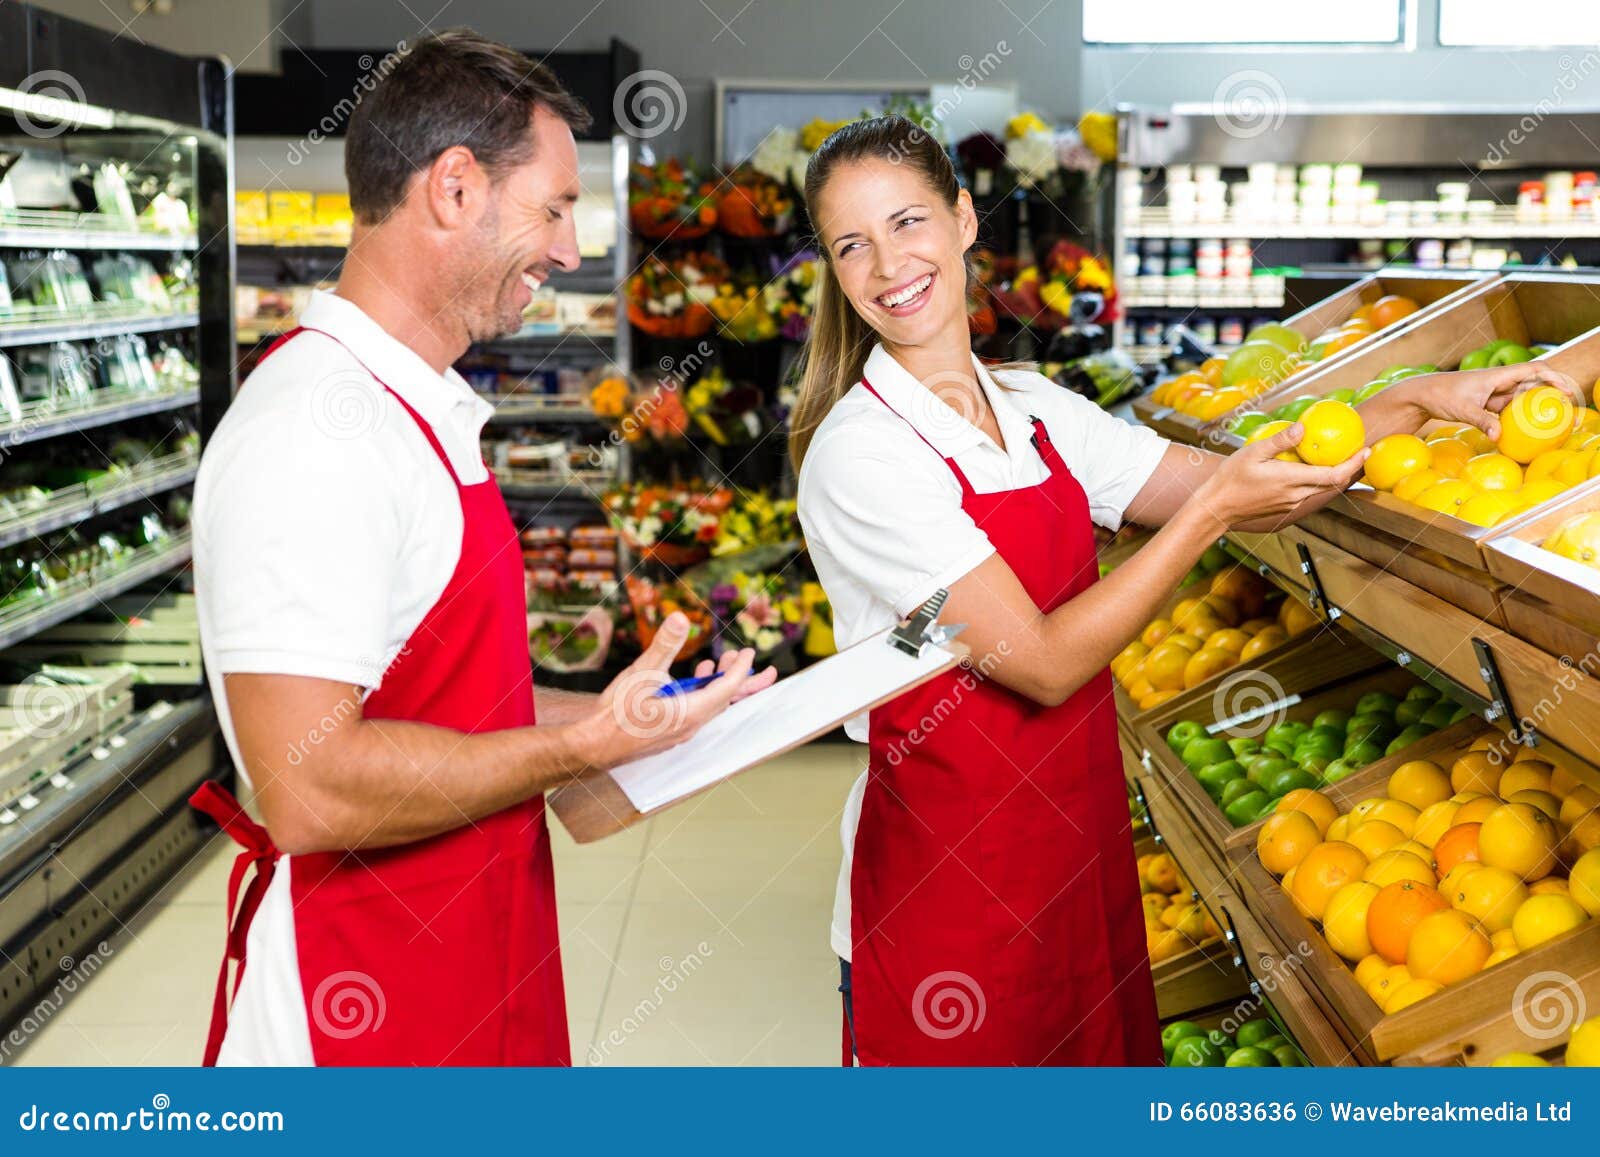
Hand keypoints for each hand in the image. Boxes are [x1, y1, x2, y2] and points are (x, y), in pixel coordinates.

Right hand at [583, 612, 773, 767]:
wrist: (592, 748)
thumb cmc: (614, 715)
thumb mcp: (640, 674)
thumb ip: (664, 646)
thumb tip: (680, 618)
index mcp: (689, 713)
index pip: (727, 689)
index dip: (740, 670)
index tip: (748, 654)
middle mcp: (690, 726)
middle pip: (726, 701)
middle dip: (743, 681)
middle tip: (761, 668)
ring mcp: (679, 732)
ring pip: (709, 707)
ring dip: (718, 686)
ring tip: (717, 665)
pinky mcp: (668, 734)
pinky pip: (695, 713)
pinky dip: (700, 695)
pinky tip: (689, 680)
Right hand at [1195, 423, 1368, 530]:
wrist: (1217, 508)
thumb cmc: (1230, 479)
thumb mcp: (1253, 452)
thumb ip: (1280, 440)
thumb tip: (1303, 427)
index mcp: (1291, 480)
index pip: (1334, 475)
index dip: (1353, 464)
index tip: (1365, 450)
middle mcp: (1296, 495)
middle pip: (1335, 485)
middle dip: (1351, 469)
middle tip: (1359, 452)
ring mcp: (1291, 504)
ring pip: (1323, 491)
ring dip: (1336, 477)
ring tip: (1341, 461)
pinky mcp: (1285, 509)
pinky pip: (1310, 496)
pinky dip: (1320, 484)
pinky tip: (1315, 474)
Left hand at [1397, 361, 1582, 441]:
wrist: (1421, 394)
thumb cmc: (1440, 396)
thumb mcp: (1462, 409)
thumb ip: (1482, 421)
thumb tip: (1499, 438)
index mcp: (1498, 375)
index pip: (1534, 369)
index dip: (1553, 377)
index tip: (1566, 390)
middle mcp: (1499, 381)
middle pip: (1533, 382)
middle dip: (1553, 391)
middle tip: (1569, 408)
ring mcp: (1493, 392)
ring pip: (1522, 396)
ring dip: (1538, 404)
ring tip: (1554, 419)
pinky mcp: (1487, 403)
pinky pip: (1509, 408)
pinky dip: (1520, 416)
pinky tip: (1527, 430)